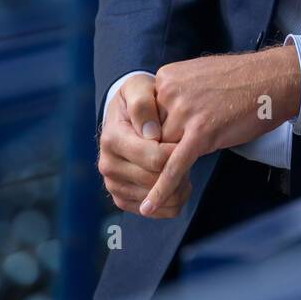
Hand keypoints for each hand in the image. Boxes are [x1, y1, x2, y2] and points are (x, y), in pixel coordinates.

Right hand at [98, 74, 192, 218]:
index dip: (178, 152)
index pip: (154, 158)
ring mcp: (113, 184)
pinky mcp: (121, 197)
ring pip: (155, 201)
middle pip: (155, 181)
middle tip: (192, 153)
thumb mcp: (139, 87)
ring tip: (187, 166)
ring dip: (177, 187)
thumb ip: (143, 104)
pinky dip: (171, 202)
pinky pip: (152, 212)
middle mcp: (108, 165)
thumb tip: (151, 132)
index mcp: (112, 139)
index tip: (189, 139)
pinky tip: (179, 182)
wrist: (127, 113)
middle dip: (179, 170)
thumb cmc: (138, 98)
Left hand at [139, 47, 300, 216]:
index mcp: (166, 77)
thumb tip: (167, 122)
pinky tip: (149, 206)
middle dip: (167, 148)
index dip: (159, 133)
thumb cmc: (243, 79)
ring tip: (188, 165)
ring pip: (163, 151)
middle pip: (153, 135)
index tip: (164, 142)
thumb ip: (177, 97)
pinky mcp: (202, 132)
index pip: (147, 116)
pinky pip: (175, 166)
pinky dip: (162, 189)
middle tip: (182, 152)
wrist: (274, 78)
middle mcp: (169, 92)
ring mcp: (185, 112)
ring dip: (172, 162)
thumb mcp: (198, 78)